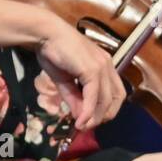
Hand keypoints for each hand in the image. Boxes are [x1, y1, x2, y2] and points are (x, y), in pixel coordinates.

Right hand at [33, 15, 125, 130]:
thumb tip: (80, 118)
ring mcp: (102, 67)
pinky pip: (93, 96)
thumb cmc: (53, 52)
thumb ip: (74, 98)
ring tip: (82, 125)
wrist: (45, 35)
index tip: (92, 119)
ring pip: (105, 99)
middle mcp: (107, 66)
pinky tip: (80, 119)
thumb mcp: (64, 80)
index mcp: (104, 66)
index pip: (115, 93)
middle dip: (104, 116)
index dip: (106, 109)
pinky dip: (88, 111)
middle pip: (116, 98)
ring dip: (94, 117)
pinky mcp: (92, 70)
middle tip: (88, 125)